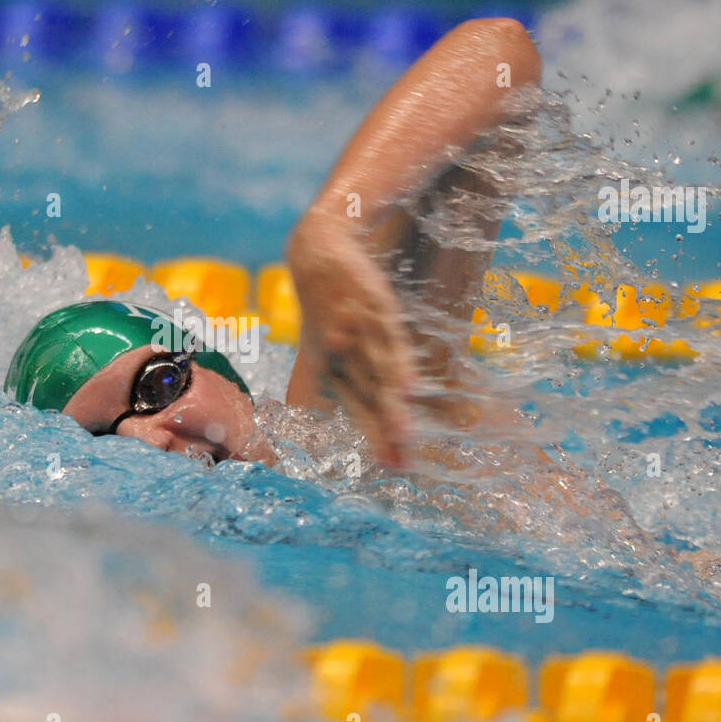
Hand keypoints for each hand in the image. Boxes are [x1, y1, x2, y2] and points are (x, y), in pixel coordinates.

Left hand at [286, 217, 417, 469]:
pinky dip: (393, 361)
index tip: (395, 467)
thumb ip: (362, 380)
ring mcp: (357, 331)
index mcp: (332, 371)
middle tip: (402, 457)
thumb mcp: (334, 348)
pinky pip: (386, 336)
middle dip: (386, 427)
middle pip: (371, 397)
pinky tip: (405, 385)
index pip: (360, 409)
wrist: (315, 254)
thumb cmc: (331, 311)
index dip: (376, 438)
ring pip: (378, 373)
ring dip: (390, 405)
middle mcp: (342, 357)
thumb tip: (392, 412)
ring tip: (404, 433)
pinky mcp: (373, 305)